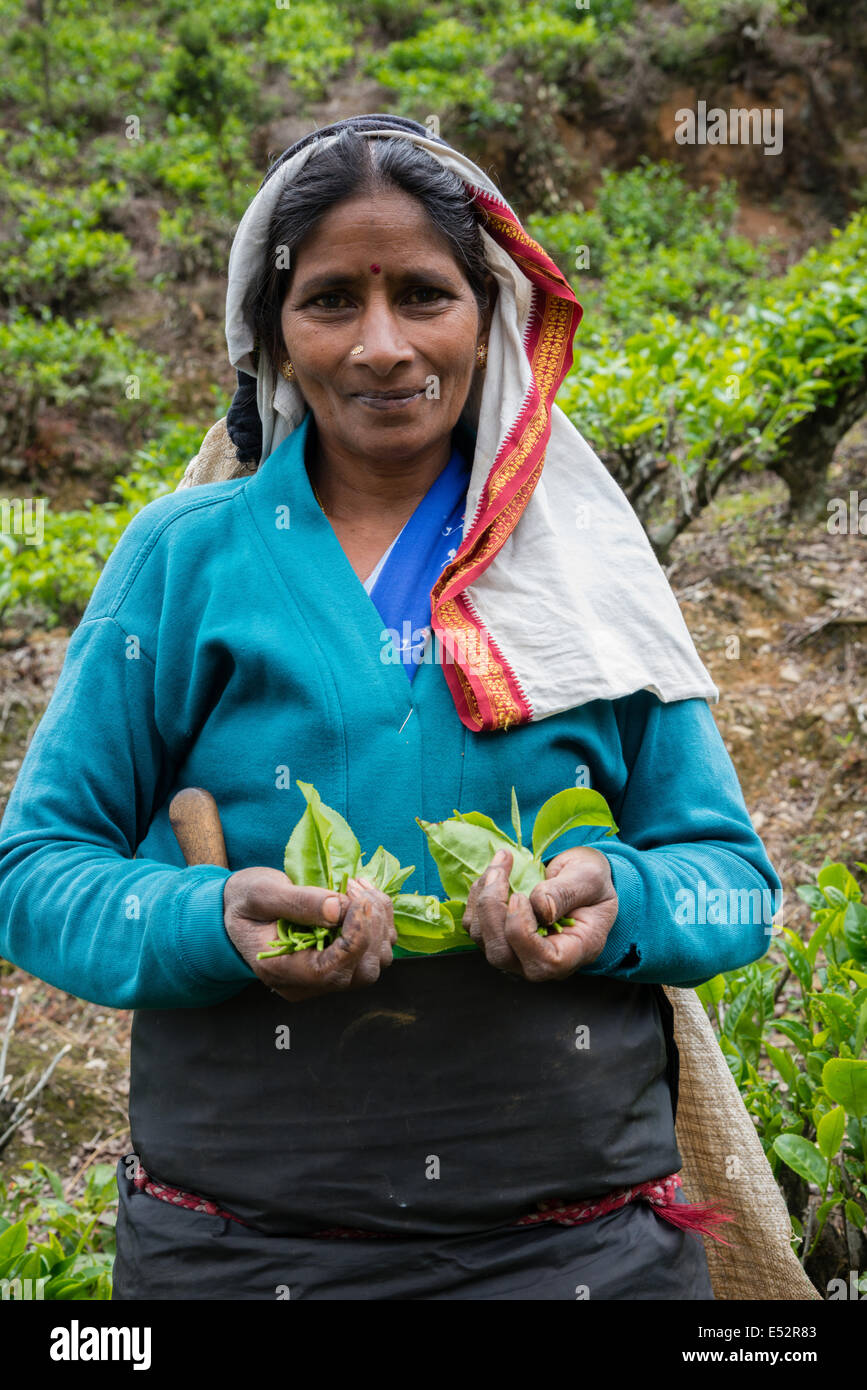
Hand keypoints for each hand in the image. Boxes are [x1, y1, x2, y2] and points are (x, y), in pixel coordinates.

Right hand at [223, 868, 396, 1001]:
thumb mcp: (261, 894)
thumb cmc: (244, 902)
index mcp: (281, 970)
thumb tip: (338, 909)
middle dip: (370, 927)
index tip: (358, 900)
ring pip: (375, 961)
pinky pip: (376, 949)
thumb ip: (297, 902)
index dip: (355, 938)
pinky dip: (379, 920)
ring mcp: (327, 976)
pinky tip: (363, 894)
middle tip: (355, 888)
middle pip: (361, 972)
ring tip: (358, 888)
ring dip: (379, 921)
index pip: (331, 971)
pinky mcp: (342, 962)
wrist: (239, 911)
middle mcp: (308, 983)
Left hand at [462, 846, 617, 981]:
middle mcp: (540, 961)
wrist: (580, 879)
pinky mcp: (499, 937)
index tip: (520, 895)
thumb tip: (540, 907)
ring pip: (483, 938)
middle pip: (502, 954)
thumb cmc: (591, 881)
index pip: (542, 963)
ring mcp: (516, 952)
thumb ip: (567, 892)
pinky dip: (477, 895)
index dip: (522, 932)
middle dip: (492, 909)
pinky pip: (475, 924)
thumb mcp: (590, 879)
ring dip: (482, 897)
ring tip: (500, 863)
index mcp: (572, 953)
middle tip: (501, 869)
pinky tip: (494, 872)